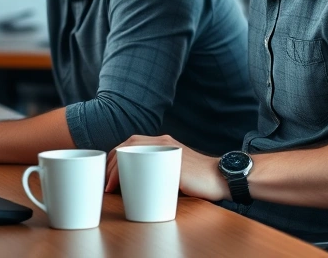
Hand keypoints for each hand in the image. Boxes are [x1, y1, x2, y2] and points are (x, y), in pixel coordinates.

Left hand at [104, 135, 230, 201]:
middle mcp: (162, 142)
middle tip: (105, 183)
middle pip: (127, 146)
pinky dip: (132, 174)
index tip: (107, 173)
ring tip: (110, 186)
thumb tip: (139, 183)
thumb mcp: (175, 166)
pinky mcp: (172, 164)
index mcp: (162, 142)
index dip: (115, 156)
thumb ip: (159, 167)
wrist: (222, 177)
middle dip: (111, 164)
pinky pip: (146, 166)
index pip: (130, 143)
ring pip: (132, 152)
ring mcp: (167, 151)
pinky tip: (125, 185)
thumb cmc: (198, 177)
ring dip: (117, 169)